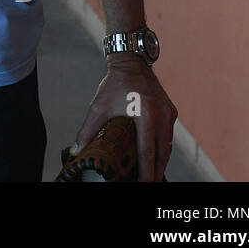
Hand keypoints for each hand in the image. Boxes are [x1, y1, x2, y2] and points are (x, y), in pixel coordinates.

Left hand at [72, 55, 177, 181]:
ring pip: (167, 147)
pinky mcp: (171, 112)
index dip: (145, 172)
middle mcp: (162, 116)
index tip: (143, 184)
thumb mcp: (98, 107)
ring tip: (151, 176)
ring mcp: (169, 114)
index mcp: (146, 115)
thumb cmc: (114, 84)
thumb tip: (77, 150)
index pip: (147, 152)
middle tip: (149, 185)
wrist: (131, 62)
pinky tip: (155, 158)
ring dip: (161, 162)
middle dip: (156, 172)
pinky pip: (168, 136)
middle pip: (162, 154)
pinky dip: (162, 149)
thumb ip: (88, 130)